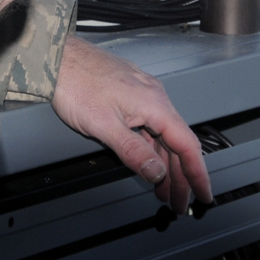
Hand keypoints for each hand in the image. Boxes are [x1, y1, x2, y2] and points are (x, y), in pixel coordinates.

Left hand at [52, 38, 212, 212]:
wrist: (56, 58)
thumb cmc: (75, 82)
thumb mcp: (104, 125)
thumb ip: (133, 151)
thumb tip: (156, 173)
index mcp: (154, 104)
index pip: (187, 145)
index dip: (197, 174)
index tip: (203, 194)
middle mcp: (153, 96)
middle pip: (176, 143)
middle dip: (180, 176)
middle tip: (178, 202)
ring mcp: (141, 94)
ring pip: (161, 135)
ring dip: (164, 164)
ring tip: (163, 191)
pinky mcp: (129, 93)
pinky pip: (149, 125)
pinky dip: (152, 147)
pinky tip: (148, 160)